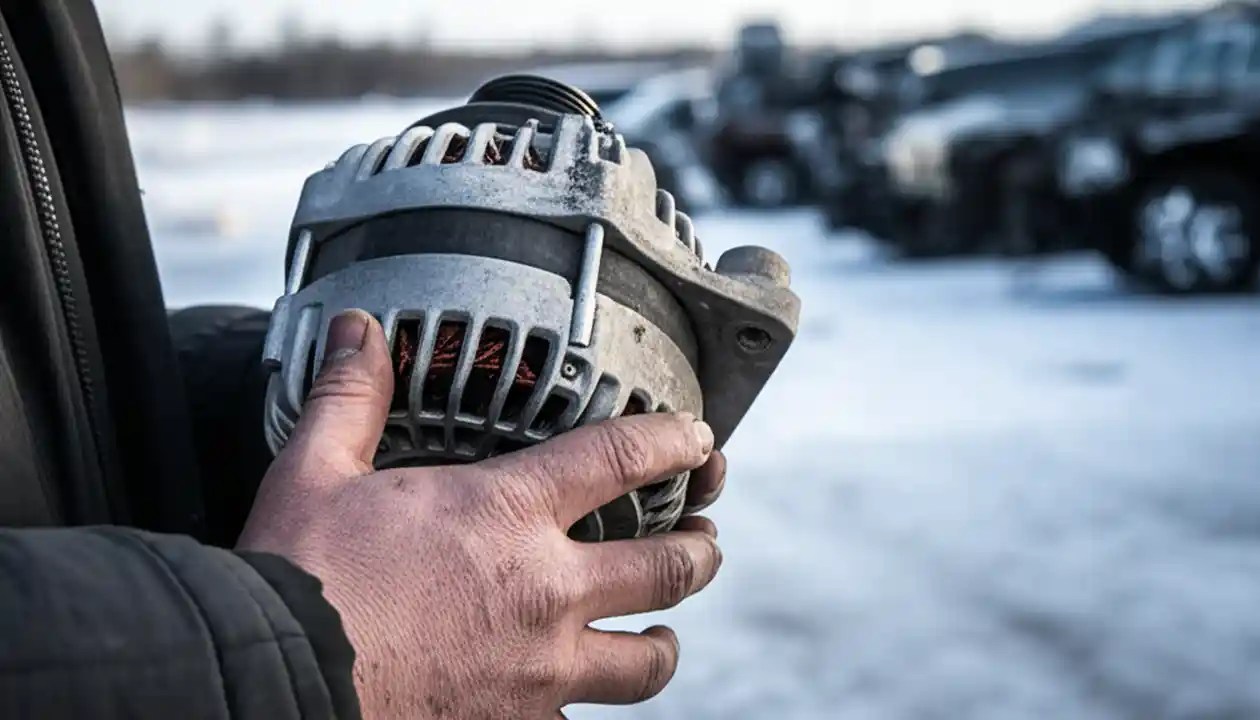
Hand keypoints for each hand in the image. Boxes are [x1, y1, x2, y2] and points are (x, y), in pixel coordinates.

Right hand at [239, 310, 726, 718]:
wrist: (277, 685)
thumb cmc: (298, 581)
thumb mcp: (315, 475)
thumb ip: (352, 399)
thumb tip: (359, 332)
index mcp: (506, 513)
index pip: (623, 458)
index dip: (675, 441)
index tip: (699, 439)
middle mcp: (545, 590)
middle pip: (669, 566)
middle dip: (700, 547)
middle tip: (704, 537)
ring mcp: (540, 669)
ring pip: (647, 662)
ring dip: (664, 641)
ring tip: (664, 631)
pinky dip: (586, 706)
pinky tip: (574, 696)